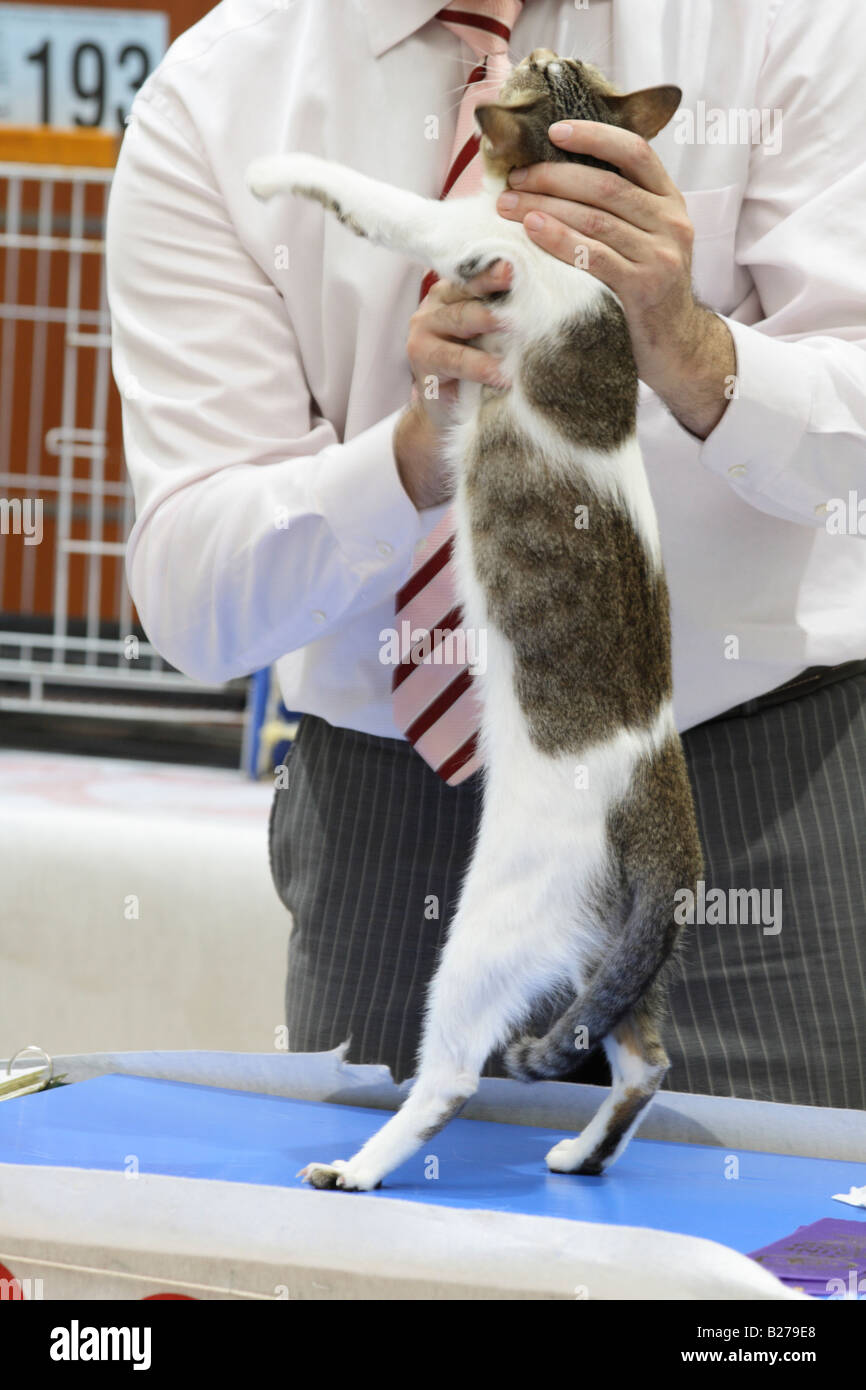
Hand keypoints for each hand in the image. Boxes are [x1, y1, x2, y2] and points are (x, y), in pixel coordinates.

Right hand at [393, 262, 511, 508]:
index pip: (480, 270)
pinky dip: (481, 367)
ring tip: (517, 323)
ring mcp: (425, 328)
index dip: (499, 264)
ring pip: (461, 317)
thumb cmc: (481, 370)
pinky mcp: (421, 358)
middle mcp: (438, 302)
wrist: (449, 414)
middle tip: (515, 275)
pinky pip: (455, 359)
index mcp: (458, 289)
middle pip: (468, 286)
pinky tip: (502, 375)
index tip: (522, 258)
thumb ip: (509, 315)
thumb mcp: (496, 337)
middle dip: (493, 280)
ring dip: (489, 319)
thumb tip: (554, 297)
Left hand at [495, 120, 734, 437]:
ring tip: (508, 205)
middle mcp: (671, 221)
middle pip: (605, 185)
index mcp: (670, 200)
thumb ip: (617, 210)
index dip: (594, 137)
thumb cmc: (647, 289)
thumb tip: (557, 176)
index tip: (553, 132)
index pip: (634, 152)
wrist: (676, 345)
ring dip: (545, 208)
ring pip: (595, 218)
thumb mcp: (644, 239)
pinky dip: (560, 240)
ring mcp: (661, 254)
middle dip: (552, 178)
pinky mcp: (644, 287)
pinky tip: (533, 231)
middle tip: (512, 180)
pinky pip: (594, 256)